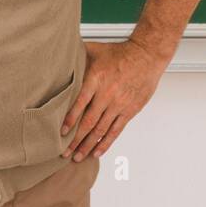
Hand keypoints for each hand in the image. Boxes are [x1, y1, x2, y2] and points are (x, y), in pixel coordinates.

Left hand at [60, 39, 165, 161]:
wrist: (146, 56)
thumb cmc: (120, 53)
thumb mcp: (95, 50)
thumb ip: (77, 55)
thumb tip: (59, 55)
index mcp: (96, 79)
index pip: (79, 103)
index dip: (69, 120)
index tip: (60, 132)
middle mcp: (107, 94)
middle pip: (88, 122)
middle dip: (75, 139)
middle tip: (64, 152)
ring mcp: (119, 104)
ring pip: (100, 130)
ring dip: (87, 145)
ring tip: (77, 156)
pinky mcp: (129, 111)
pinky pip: (115, 130)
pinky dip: (105, 143)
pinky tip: (97, 152)